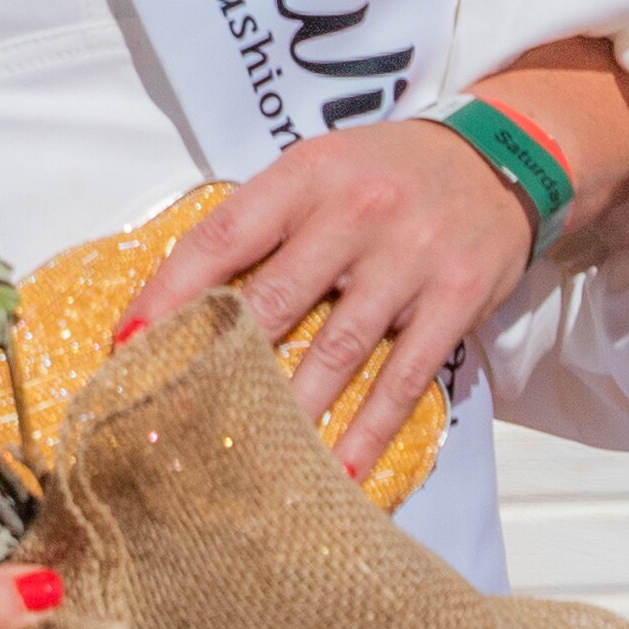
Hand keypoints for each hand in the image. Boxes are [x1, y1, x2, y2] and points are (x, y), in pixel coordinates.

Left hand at [119, 118, 529, 476]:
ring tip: (247, 460)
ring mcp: (409, 259)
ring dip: (289, 411)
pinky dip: (369, 429)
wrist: (498, 158)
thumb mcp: (322, 170)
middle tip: (178, 415)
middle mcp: (355, 213)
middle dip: (219, 363)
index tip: (130, 342)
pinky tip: (340, 471)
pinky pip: (404, 377)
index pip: (223, 236)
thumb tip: (189, 295)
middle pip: (274, 301)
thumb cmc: (387, 171)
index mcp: (306, 176)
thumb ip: (267, 223)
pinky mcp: (455, 300)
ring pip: (336, 350)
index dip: (172, 292)